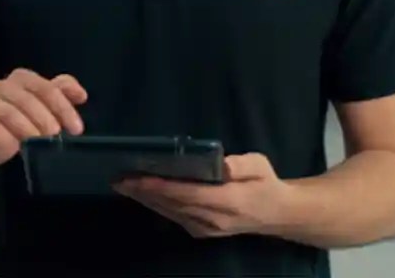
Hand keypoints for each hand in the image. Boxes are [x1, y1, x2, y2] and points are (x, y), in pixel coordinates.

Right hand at [0, 68, 87, 168]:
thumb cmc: (18, 126)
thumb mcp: (44, 112)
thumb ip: (60, 97)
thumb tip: (80, 93)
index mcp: (21, 80)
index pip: (44, 86)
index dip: (62, 105)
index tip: (76, 128)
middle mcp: (3, 87)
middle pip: (26, 97)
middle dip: (45, 117)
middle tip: (56, 135)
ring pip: (6, 109)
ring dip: (25, 127)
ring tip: (38, 142)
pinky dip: (0, 133)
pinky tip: (12, 144)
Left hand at [114, 153, 296, 238]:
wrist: (275, 213)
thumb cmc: (265, 183)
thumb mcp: (260, 165)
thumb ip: (242, 164)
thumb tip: (223, 165)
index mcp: (229, 200)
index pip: (188, 194)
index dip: (161, 187)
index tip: (139, 179)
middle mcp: (213, 218)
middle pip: (173, 204)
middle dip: (144, 192)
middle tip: (119, 179)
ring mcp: (206, 228)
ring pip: (170, 212)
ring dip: (146, 199)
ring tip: (123, 185)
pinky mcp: (202, 231)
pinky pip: (174, 217)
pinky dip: (157, 205)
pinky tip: (142, 195)